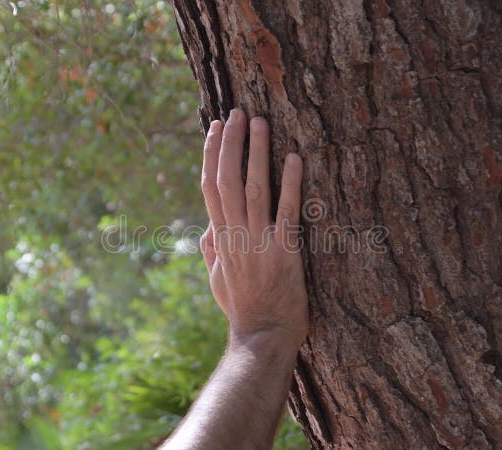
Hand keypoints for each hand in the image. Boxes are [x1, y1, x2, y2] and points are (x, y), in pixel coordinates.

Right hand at [199, 109, 307, 349]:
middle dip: (232, 143)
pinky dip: (290, 184)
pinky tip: (295, 159)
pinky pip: (287, 213)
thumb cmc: (242, 311)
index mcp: (220, 239)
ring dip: (257, 154)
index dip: (212, 155)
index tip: (216, 128)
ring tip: (261, 123)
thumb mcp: (218, 281)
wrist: (262, 340)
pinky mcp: (285, 254)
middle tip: (239, 113)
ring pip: (254, 190)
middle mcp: (236, 236)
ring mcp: (259, 244)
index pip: (210, 188)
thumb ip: (211, 252)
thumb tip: (206, 228)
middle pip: (228, 181)